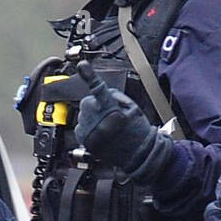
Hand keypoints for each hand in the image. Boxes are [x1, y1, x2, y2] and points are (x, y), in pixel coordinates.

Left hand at [75, 60, 173, 182]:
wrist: (140, 155)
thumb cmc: (138, 131)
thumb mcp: (132, 107)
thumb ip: (115, 95)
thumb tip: (101, 93)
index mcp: (112, 109)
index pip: (99, 88)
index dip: (89, 75)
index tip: (82, 66)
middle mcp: (99, 121)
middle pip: (88, 102)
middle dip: (96, 105)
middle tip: (111, 114)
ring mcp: (91, 133)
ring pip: (84, 115)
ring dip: (93, 117)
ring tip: (108, 127)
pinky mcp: (86, 142)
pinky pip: (81, 127)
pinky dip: (89, 128)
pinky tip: (102, 133)